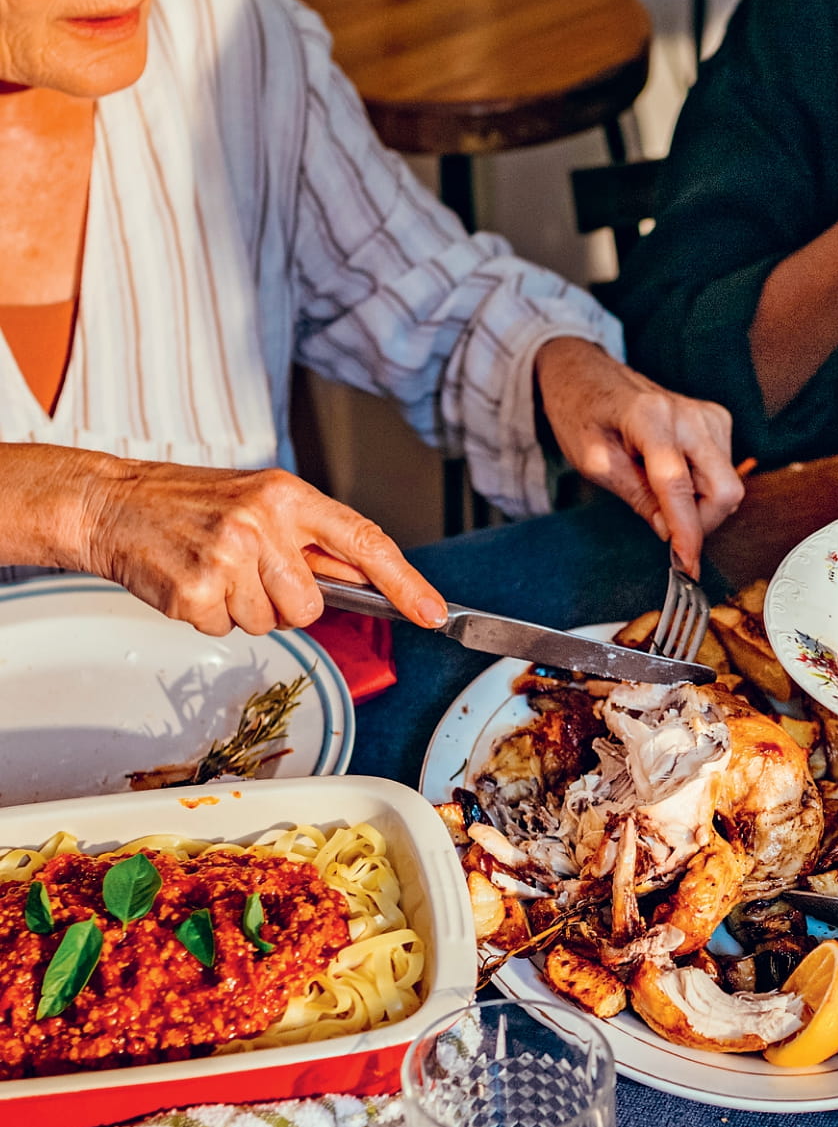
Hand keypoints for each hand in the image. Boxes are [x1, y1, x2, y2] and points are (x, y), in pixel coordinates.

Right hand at [80, 459, 445, 636]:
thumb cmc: (190, 504)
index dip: (406, 582)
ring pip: (270, 624)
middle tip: (246, 572)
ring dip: (243, 610)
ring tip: (213, 571)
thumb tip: (370, 581)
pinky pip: (225, 630)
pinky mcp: (196, 589)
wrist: (113, 501)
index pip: (366, 541)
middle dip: (284, 604)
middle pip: (311, 607)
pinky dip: (208, 617)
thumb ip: (313, 540)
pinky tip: (190, 582)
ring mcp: (229, 555)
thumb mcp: (262, 503)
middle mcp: (263, 522)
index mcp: (289, 495)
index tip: (435, 614)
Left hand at [533, 338, 742, 575]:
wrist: (587, 375)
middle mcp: (688, 413)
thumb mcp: (594, 462)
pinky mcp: (716, 419)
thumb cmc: (582, 413)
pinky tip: (672, 474)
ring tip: (657, 488)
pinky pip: (725, 470)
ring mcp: (707, 414)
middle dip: (701, 522)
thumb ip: (636, 496)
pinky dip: (702, 486)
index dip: (687, 531)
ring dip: (698, 503)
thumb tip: (671, 533)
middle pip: (724, 488)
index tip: (687, 564)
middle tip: (667, 530)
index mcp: (649, 417)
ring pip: (727, 484)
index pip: (678, 485)